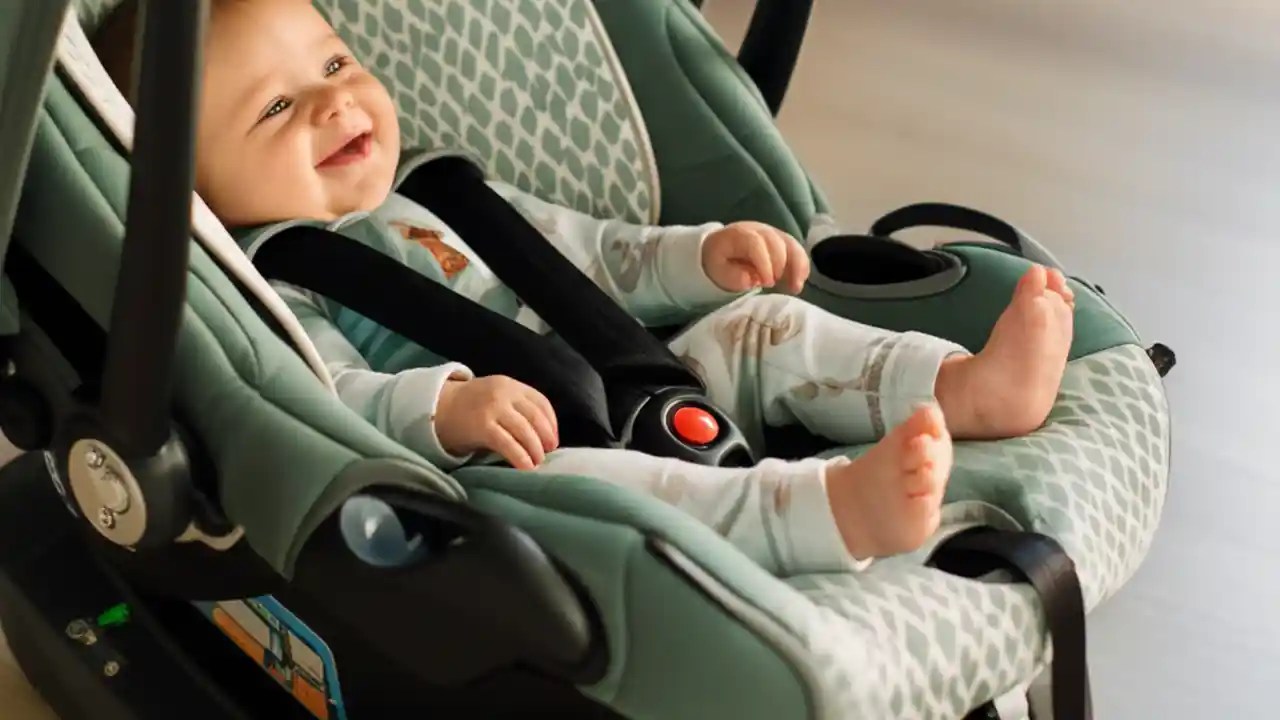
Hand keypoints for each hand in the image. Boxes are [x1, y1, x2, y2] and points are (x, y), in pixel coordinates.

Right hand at [434, 376, 558, 468]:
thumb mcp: (497, 396)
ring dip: (535, 449)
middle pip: (535, 418)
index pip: (541, 402)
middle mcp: (504, 394)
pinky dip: (520, 457)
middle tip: (548, 453)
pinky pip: (508, 444)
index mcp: (511, 385)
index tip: (553, 439)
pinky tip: (526, 467)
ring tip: (537, 462)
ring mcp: (493, 409)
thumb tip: (544, 436)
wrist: (438, 407)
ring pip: (524, 431)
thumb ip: (517, 407)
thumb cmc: (472, 407)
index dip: (552, 423)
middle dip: (545, 438)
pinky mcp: (483, 426)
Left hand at [702, 221, 809, 293]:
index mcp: (739, 234)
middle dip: (780, 266)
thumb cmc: (719, 259)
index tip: (766, 283)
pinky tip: (800, 280)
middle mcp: (759, 229)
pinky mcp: (782, 240)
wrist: (721, 246)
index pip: (756, 243)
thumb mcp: (717, 269)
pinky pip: (797, 249)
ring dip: (797, 266)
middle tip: (777, 286)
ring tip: (795, 287)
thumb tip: (751, 280)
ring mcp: (773, 233)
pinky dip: (801, 265)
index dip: (764, 263)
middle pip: (776, 242)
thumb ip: (731, 275)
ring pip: (791, 244)